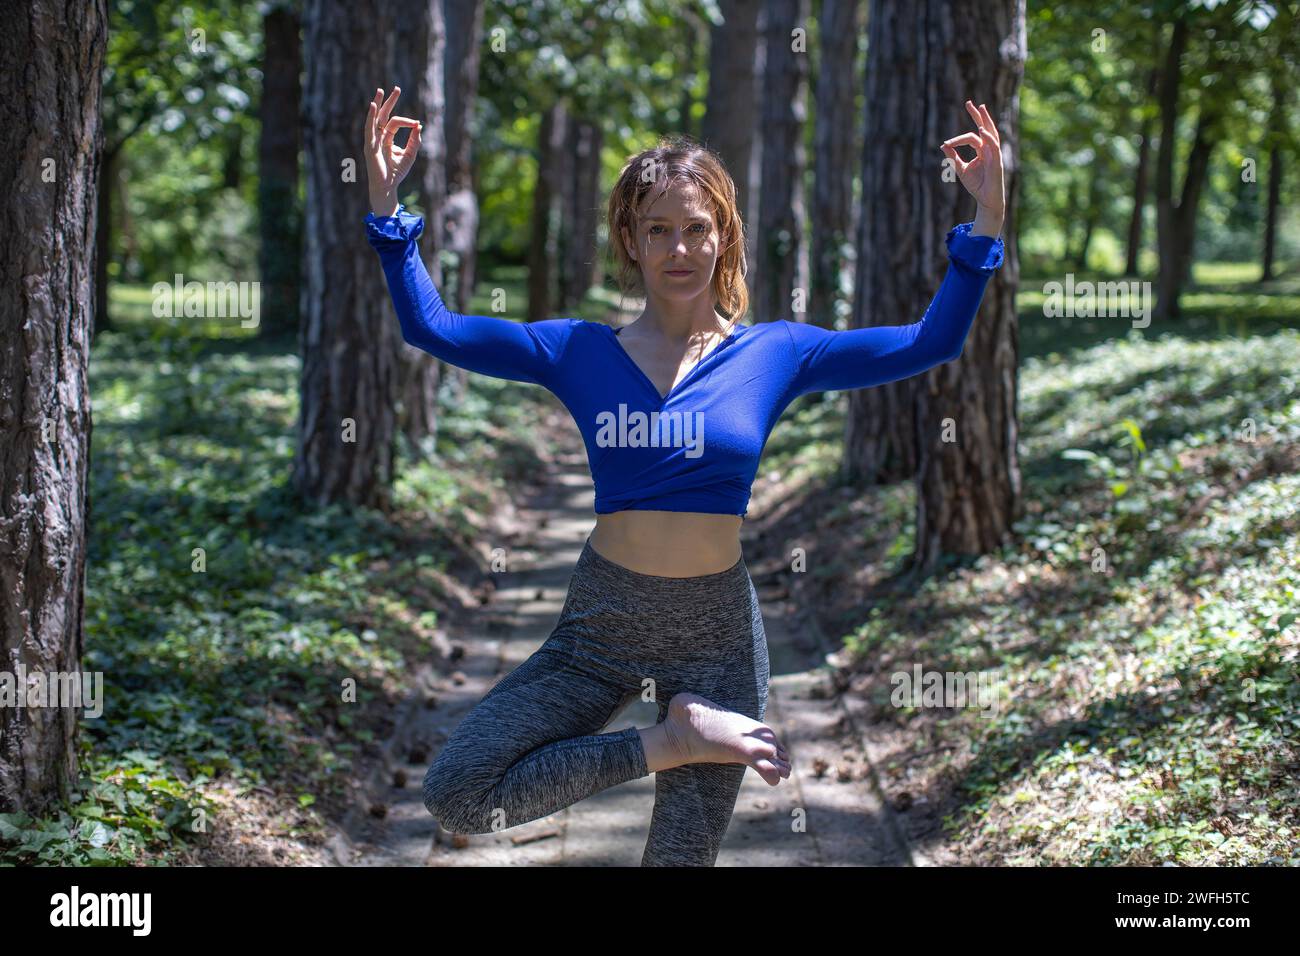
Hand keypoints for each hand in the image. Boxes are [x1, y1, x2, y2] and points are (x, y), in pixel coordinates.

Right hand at [365, 86, 421, 215]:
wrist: (388, 187)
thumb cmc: (397, 173)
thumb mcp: (410, 155)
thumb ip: (414, 141)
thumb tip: (419, 125)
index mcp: (386, 138)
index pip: (395, 123)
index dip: (407, 121)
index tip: (417, 123)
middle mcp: (378, 137)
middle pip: (383, 115)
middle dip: (389, 102)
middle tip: (397, 88)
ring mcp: (373, 140)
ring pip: (375, 119)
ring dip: (378, 104)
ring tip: (381, 91)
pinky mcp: (370, 146)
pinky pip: (369, 128)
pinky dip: (370, 117)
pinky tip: (373, 106)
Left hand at [941, 100, 1004, 231]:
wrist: (986, 200)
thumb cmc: (976, 185)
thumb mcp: (960, 169)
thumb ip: (953, 157)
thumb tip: (943, 145)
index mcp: (982, 151)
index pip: (971, 137)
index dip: (957, 139)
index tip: (946, 143)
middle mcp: (989, 149)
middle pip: (986, 128)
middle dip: (978, 116)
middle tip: (970, 103)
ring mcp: (994, 154)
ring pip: (991, 134)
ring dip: (985, 121)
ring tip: (980, 108)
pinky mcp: (997, 162)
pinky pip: (993, 147)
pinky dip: (988, 138)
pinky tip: (982, 130)